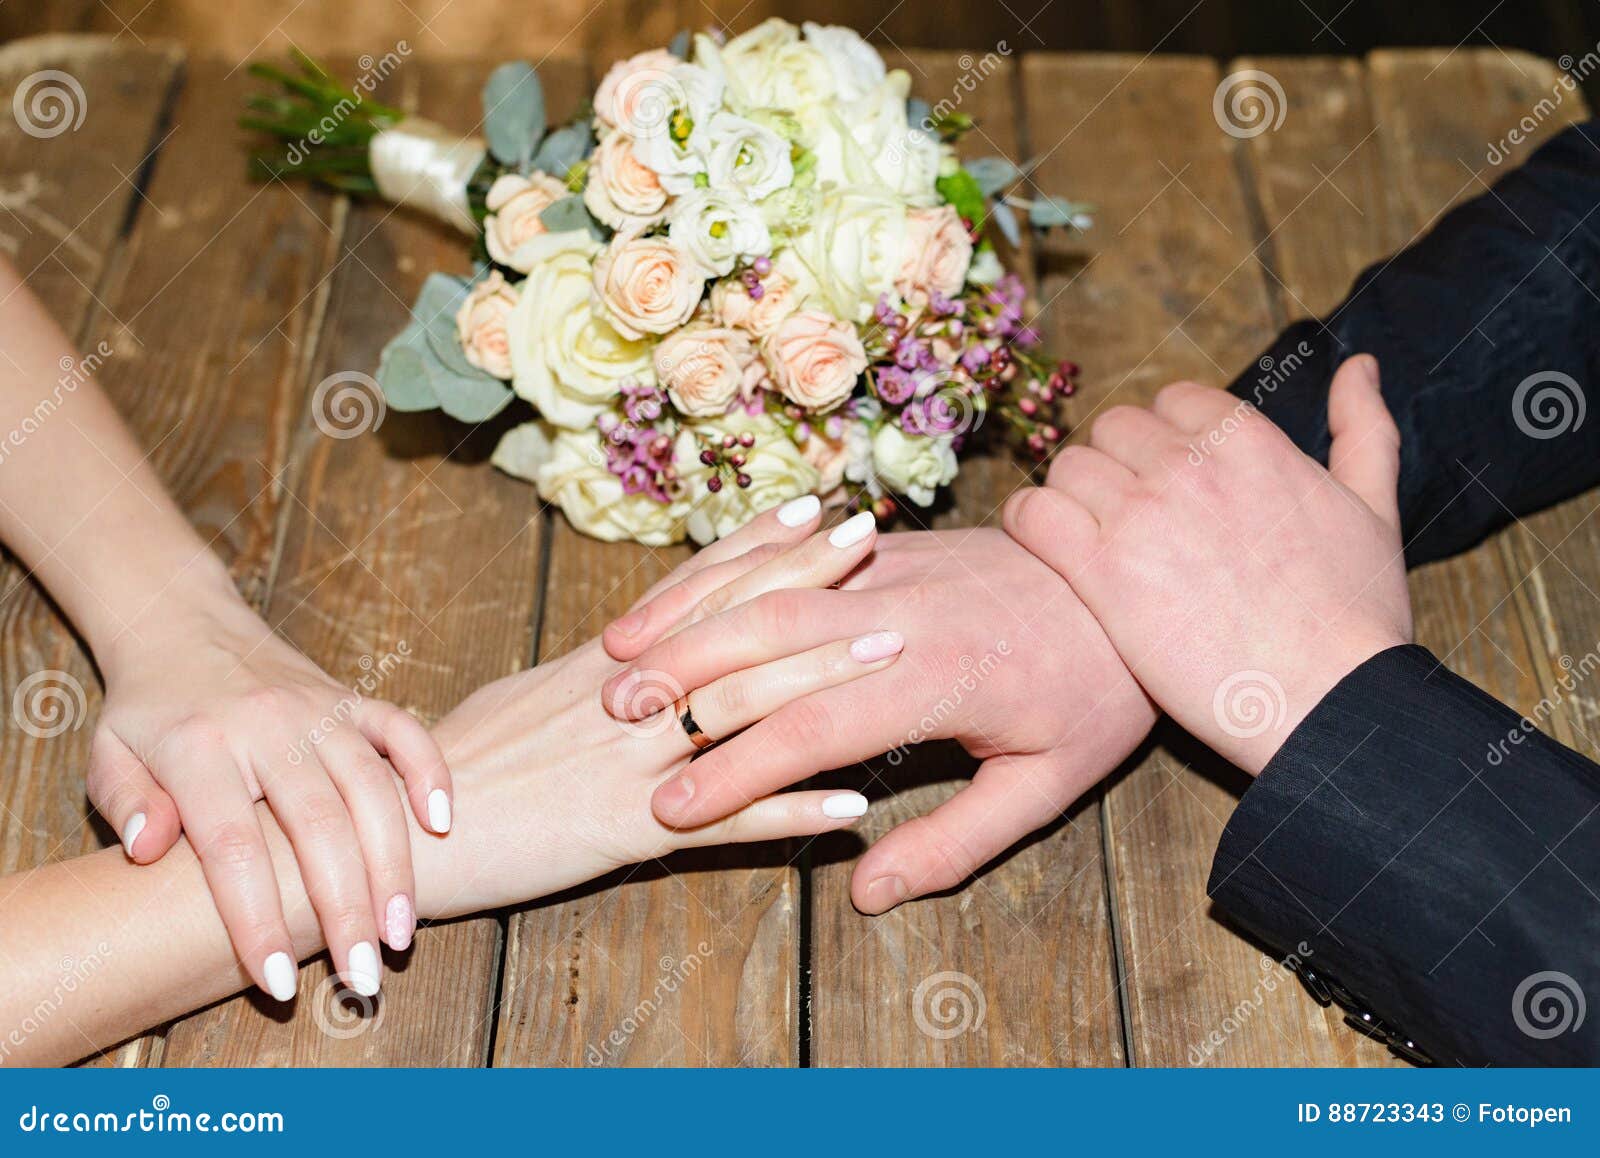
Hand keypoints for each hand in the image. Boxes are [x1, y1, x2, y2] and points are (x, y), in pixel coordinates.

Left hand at [90, 583, 450, 1001]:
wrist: (182, 624)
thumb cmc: (147, 709)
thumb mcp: (106, 754)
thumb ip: (126, 803)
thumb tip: (147, 851)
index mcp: (199, 746)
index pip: (234, 846)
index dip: (257, 918)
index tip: (275, 982)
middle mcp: (267, 725)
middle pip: (319, 826)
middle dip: (345, 909)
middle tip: (363, 976)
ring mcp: (318, 708)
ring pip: (371, 788)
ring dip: (395, 864)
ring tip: (402, 930)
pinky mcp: (352, 697)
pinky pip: (404, 730)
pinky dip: (430, 772)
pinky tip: (443, 825)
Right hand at [419, 504, 898, 913]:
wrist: (389, 835)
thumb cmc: (442, 768)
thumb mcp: (518, 700)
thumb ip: (586, 676)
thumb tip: (627, 651)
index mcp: (598, 664)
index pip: (688, 589)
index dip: (751, 545)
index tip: (808, 505)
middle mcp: (620, 697)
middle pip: (726, 626)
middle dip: (804, 580)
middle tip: (870, 535)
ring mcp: (624, 760)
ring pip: (736, 708)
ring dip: (818, 678)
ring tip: (890, 649)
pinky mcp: (620, 829)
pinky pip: (721, 822)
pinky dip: (789, 814)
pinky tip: (851, 806)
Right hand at [600, 516, 1156, 914]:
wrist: (1143, 570)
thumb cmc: (1101, 688)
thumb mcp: (1047, 786)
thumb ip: (953, 842)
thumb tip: (866, 892)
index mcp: (938, 680)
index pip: (815, 729)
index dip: (737, 774)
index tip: (670, 811)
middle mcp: (903, 614)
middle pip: (772, 642)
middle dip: (686, 679)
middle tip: (611, 717)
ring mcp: (896, 569)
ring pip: (771, 587)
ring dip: (691, 619)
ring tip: (621, 652)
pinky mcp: (894, 547)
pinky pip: (797, 555)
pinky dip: (731, 572)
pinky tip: (690, 596)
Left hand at [1004, 355, 1411, 773]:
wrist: (1330, 699)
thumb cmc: (1357, 617)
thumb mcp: (1374, 507)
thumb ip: (1362, 428)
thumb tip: (1359, 366)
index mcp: (1248, 440)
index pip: (1173, 401)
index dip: (1166, 439)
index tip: (1169, 479)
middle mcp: (1189, 464)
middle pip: (1114, 428)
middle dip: (1118, 464)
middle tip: (1127, 514)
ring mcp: (1140, 514)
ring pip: (1069, 466)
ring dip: (1073, 495)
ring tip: (1090, 536)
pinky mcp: (1101, 572)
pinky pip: (1032, 514)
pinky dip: (1028, 522)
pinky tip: (1046, 546)